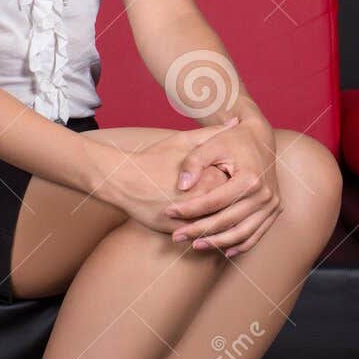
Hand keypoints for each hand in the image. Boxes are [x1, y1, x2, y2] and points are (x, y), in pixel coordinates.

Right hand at [93, 117, 241, 233]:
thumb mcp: (183, 141)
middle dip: (228, 202)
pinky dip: (203, 232)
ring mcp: (190, 218)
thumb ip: (212, 133)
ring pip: (215, 224)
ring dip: (220, 221)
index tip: (228, 177)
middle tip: (219, 194)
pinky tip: (201, 223)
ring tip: (211, 209)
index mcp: (209, 178)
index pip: (235, 184)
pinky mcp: (177, 231)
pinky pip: (197, 235)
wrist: (123, 179)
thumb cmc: (153, 158)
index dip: (232, 181)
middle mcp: (203, 200)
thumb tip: (235, 123)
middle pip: (228, 205)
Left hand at [163, 119, 281, 256]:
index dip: (189, 209)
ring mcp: (272, 204)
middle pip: (227, 221)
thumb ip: (193, 162)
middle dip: (199, 231)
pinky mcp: (275, 209)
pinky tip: (222, 250)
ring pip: (243, 233)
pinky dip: (240, 244)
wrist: (260, 138)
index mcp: (250, 178)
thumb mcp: (210, 144)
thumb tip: (182, 186)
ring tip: (194, 245)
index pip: (214, 202)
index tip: (168, 212)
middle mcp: (265, 194)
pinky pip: (257, 234)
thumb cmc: (231, 140)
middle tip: (176, 236)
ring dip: (218, 243)